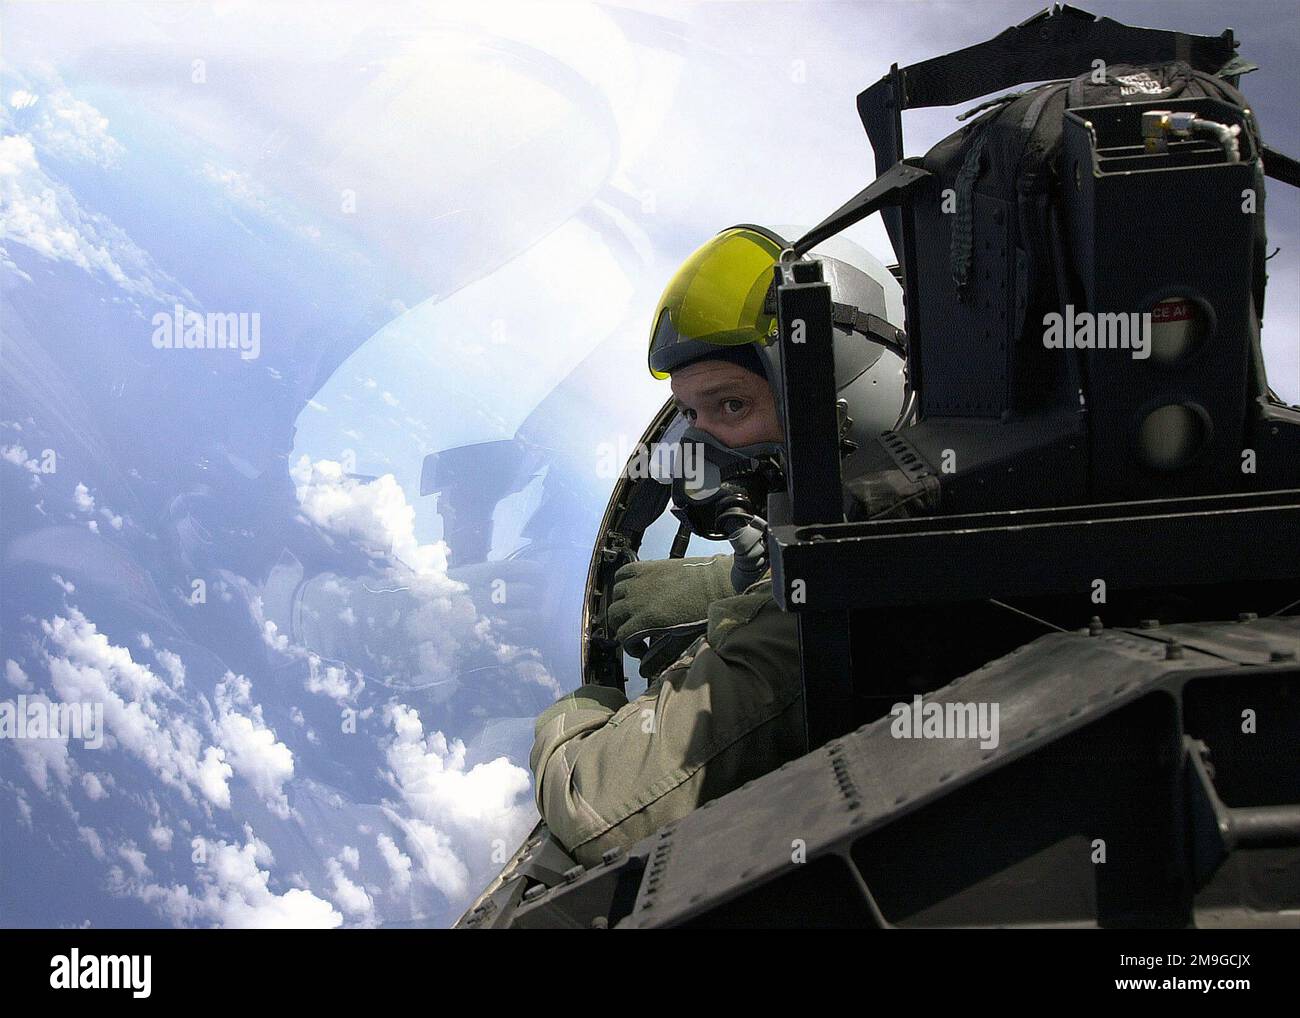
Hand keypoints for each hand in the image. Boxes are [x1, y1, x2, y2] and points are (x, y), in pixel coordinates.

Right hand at [607, 554, 735, 647]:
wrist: (719, 583)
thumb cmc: (705, 611)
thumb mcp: (682, 639)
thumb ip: (660, 653)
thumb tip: (644, 670)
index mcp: (647, 620)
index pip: (622, 637)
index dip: (631, 647)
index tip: (642, 648)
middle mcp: (638, 600)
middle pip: (614, 616)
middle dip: (622, 627)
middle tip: (636, 631)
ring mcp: (640, 581)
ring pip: (615, 595)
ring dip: (621, 604)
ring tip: (635, 610)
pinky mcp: (647, 567)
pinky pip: (622, 573)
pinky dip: (621, 581)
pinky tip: (632, 588)